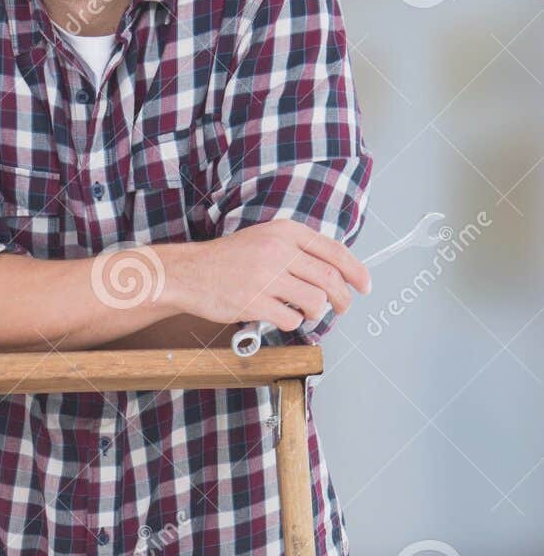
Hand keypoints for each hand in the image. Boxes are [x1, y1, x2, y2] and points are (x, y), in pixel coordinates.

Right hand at [169, 218, 371, 330]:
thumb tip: (334, 270)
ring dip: (318, 312)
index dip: (357, 271)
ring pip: (316, 301)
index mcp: (285, 232)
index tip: (365, 286)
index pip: (335, 251)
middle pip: (330, 278)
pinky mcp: (254, 302)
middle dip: (344, 298)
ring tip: (308, 312)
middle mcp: (278, 251)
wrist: (190, 272)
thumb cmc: (228, 259)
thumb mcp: (265, 238)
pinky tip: (284, 317)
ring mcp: (266, 277)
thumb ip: (297, 249)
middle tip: (344, 307)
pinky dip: (294, 322)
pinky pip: (292, 319)